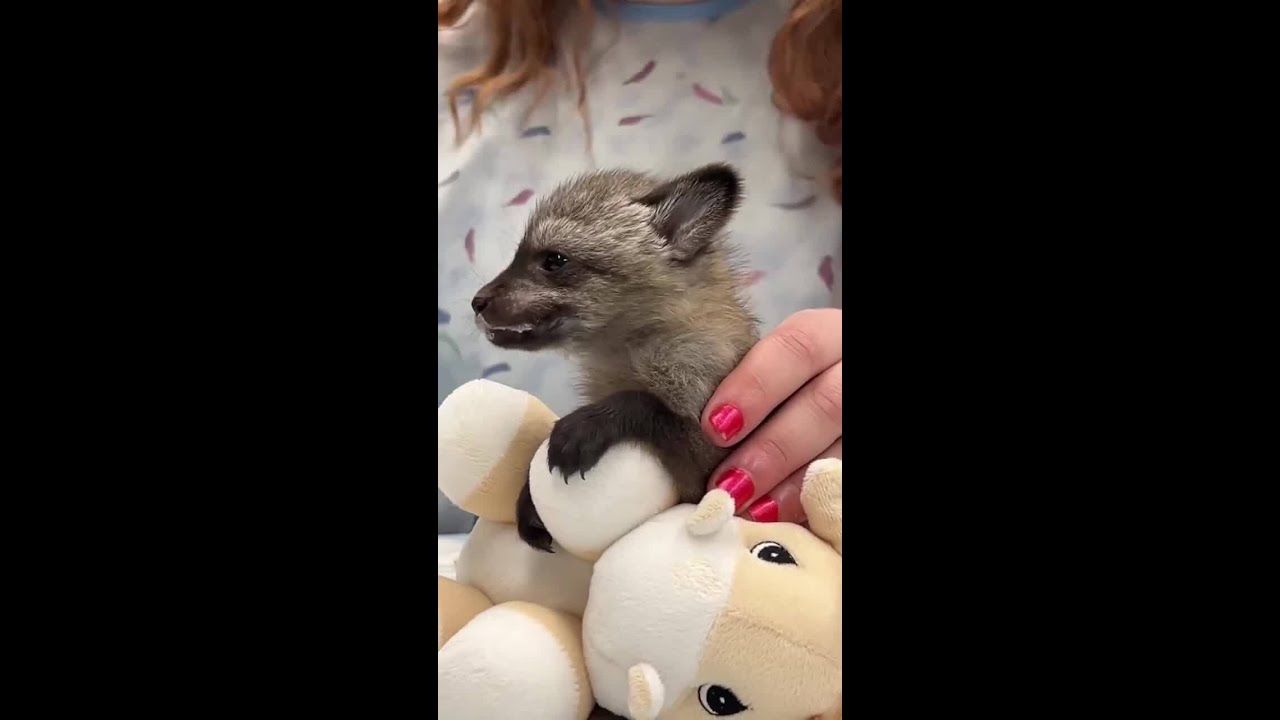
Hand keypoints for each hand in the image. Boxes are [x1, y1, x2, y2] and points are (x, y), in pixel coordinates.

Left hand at [701, 309, 841, 523]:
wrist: (825, 401)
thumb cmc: (787, 386)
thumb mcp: (777, 370)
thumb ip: (747, 385)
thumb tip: (685, 425)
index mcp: (829, 336)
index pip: (798, 346)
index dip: (755, 385)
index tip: (712, 426)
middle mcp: (854, 370)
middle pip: (826, 404)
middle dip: (772, 448)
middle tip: (725, 484)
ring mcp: (861, 421)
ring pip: (843, 451)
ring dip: (792, 486)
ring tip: (746, 510)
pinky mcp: (866, 452)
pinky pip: (844, 481)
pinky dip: (811, 504)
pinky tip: (778, 520)